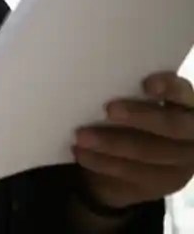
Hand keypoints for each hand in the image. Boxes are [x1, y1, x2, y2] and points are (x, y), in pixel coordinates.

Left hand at [74, 71, 193, 208]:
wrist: (130, 161)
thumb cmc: (129, 118)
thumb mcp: (133, 104)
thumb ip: (127, 94)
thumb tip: (93, 79)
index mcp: (187, 106)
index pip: (183, 93)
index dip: (170, 88)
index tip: (146, 84)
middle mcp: (192, 135)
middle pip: (174, 126)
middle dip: (141, 117)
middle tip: (109, 109)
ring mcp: (182, 164)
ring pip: (150, 153)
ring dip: (112, 144)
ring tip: (81, 136)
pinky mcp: (162, 185)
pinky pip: (133, 174)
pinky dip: (103, 163)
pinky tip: (81, 154)